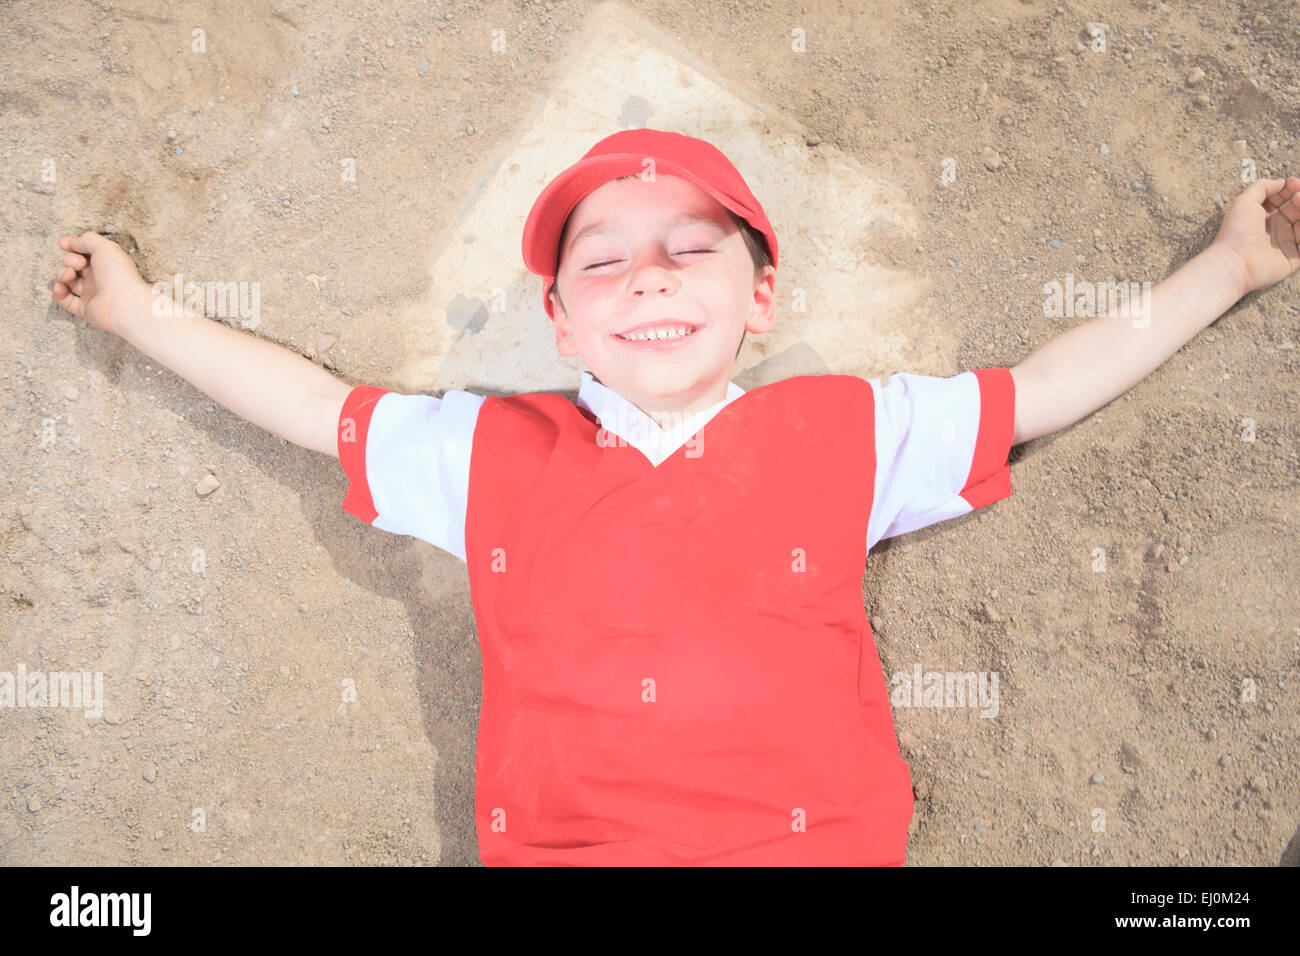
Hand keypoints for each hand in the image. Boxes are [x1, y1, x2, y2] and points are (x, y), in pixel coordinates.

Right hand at [52, 231, 153, 336]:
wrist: (124, 305)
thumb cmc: (118, 275)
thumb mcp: (104, 247)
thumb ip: (87, 240)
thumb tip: (71, 242)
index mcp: (107, 262)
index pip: (86, 251)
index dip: (73, 245)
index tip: (63, 243)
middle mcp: (100, 277)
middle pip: (76, 265)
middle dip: (70, 260)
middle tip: (77, 263)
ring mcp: (93, 293)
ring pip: (69, 281)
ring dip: (63, 274)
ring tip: (69, 274)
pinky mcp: (86, 309)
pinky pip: (67, 300)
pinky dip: (59, 293)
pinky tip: (60, 287)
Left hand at [1212, 176, 1299, 296]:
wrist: (1235, 262)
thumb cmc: (1237, 231)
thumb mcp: (1245, 201)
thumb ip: (1262, 186)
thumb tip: (1282, 182)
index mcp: (1262, 216)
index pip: (1283, 199)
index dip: (1290, 188)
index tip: (1293, 183)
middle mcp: (1274, 229)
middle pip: (1296, 209)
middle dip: (1299, 199)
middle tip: (1297, 197)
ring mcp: (1284, 244)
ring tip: (1298, 204)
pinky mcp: (1293, 259)